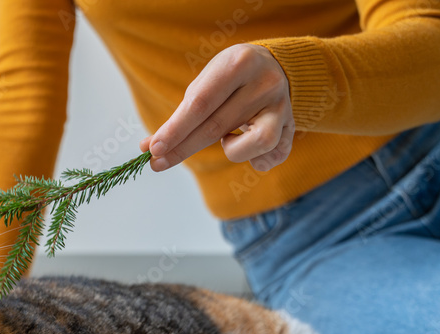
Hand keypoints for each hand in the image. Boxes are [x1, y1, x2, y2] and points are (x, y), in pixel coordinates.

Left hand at [139, 44, 293, 172]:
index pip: (201, 103)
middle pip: (217, 126)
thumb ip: (180, 116)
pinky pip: (272, 156)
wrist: (277, 67)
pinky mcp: (292, 126)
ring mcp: (282, 105)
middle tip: (157, 163)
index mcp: (239, 63)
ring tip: (227, 140)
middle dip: (183, 148)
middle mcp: (265, 82)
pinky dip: (256, 161)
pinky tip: (246, 149)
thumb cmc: (229, 79)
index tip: (153, 149)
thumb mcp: (205, 84)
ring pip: (255, 145)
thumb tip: (148, 148)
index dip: (175, 129)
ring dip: (232, 151)